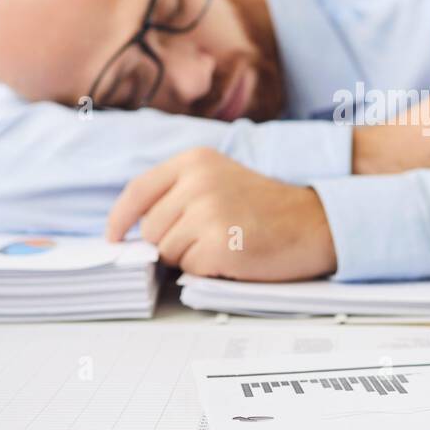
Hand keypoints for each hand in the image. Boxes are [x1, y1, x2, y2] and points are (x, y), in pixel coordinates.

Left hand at [105, 148, 336, 281]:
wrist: (315, 223)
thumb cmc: (268, 207)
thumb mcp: (220, 179)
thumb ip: (178, 193)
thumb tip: (134, 229)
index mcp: (195, 160)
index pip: (137, 190)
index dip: (120, 218)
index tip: (114, 237)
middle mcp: (197, 181)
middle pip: (150, 228)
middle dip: (169, 242)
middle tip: (207, 238)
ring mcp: (207, 212)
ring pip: (166, 251)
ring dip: (188, 256)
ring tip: (224, 243)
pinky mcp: (217, 245)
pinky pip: (188, 268)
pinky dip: (206, 269)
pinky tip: (233, 256)